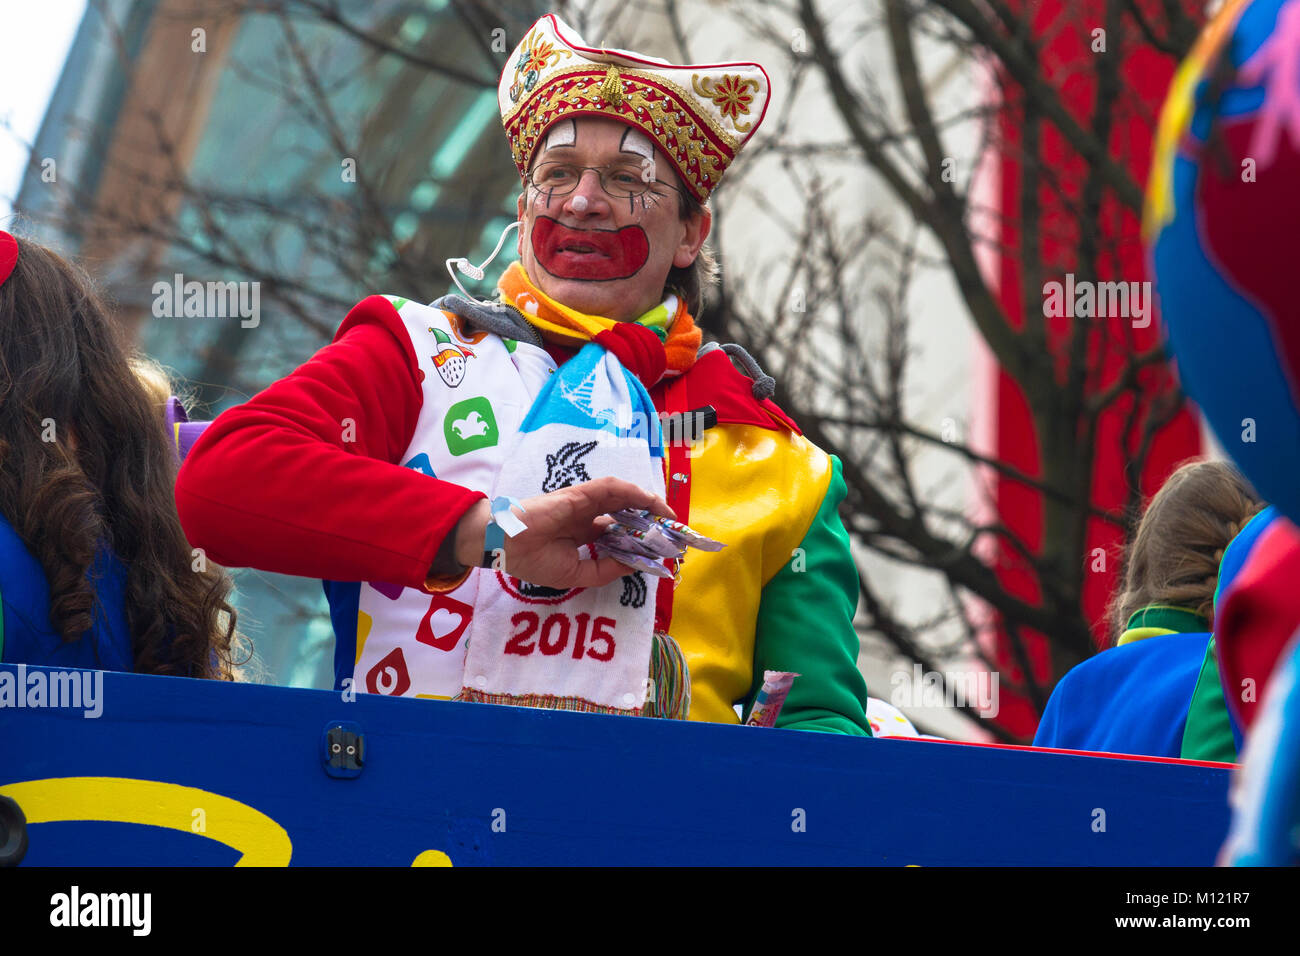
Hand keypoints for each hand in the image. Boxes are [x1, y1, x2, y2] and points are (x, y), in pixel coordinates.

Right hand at [453, 477, 674, 589]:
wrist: (505, 544)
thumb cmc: (534, 560)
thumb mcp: (577, 574)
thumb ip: (606, 569)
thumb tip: (637, 564)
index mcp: (585, 534)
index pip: (620, 533)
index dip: (641, 539)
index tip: (662, 549)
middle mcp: (589, 516)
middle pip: (628, 514)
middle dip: (653, 521)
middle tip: (675, 532)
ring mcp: (586, 503)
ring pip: (626, 498)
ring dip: (651, 505)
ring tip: (671, 518)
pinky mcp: (582, 493)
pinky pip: (614, 488)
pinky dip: (635, 492)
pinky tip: (653, 504)